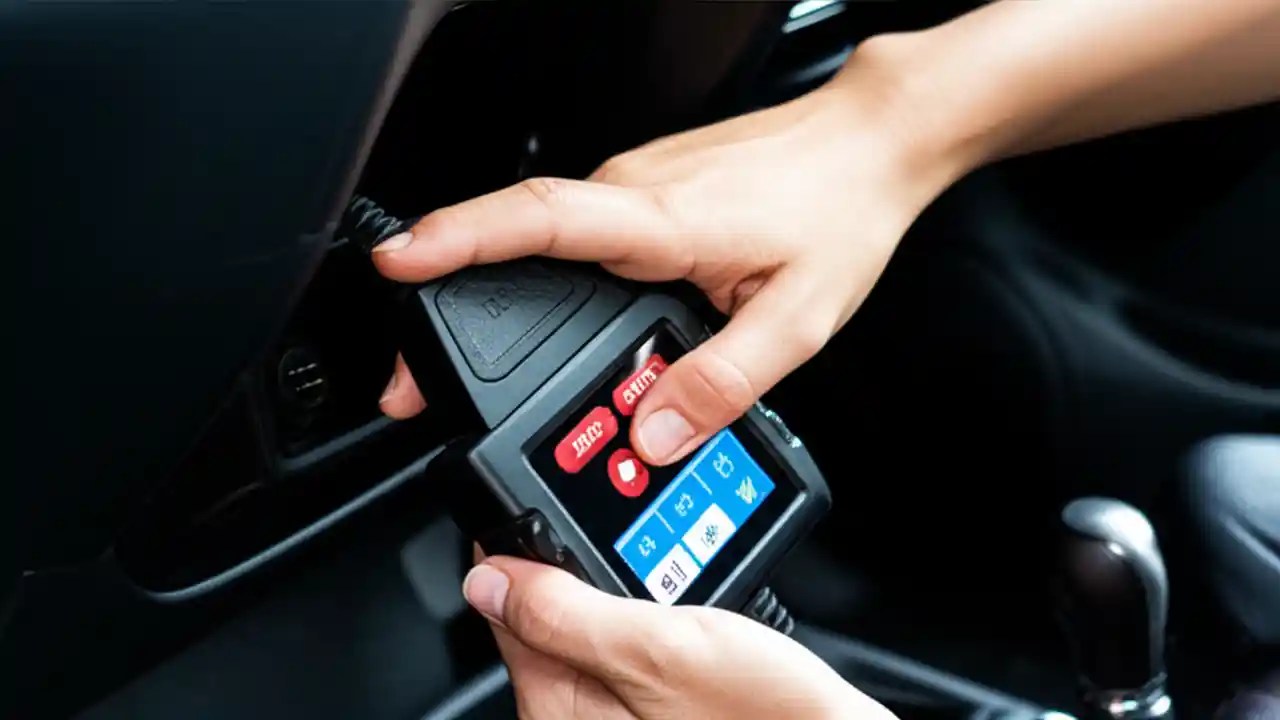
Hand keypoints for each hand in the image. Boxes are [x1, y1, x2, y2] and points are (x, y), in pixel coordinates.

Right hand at [375, 44, 963, 463]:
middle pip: (515, 242)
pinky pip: (575, 236)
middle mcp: (634, 193)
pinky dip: (543, 279)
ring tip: (464, 364)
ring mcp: (634, 188)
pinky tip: (554, 324)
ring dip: (492, 293)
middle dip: (446, 303)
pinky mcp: (643, 195)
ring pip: (543, 240)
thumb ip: (721, 385)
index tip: (400, 262)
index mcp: (663, 220)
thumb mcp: (797, 321)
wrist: (870, 143)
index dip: (458, 240)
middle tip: (414, 378)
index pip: (538, 220)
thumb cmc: (840, 212)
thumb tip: (654, 435)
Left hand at [461, 553, 894, 719]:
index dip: (524, 538)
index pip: (506, 602)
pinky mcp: (656, 705)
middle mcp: (578, 715)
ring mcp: (618, 712)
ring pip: (593, 619)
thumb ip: (564, 611)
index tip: (555, 495)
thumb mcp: (658, 648)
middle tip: (635, 524)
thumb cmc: (761, 719)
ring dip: (623, 579)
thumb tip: (487, 577)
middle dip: (580, 557)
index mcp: (558, 704)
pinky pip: (631, 642)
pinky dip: (653, 610)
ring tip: (670, 559)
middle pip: (547, 610)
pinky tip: (685, 599)